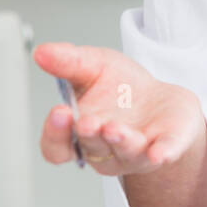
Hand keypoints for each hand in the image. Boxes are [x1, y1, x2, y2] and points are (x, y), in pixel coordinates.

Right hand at [34, 41, 206, 175]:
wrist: (161, 101)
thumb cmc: (121, 89)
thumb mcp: (94, 65)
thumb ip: (69, 61)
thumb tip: (41, 52)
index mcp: (79, 133)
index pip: (56, 146)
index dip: (54, 134)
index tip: (59, 112)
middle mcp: (104, 149)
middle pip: (91, 147)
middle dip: (89, 134)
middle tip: (87, 122)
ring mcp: (134, 153)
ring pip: (124, 152)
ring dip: (120, 141)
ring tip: (115, 128)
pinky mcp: (165, 148)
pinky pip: (162, 154)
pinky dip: (161, 153)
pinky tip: (158, 152)